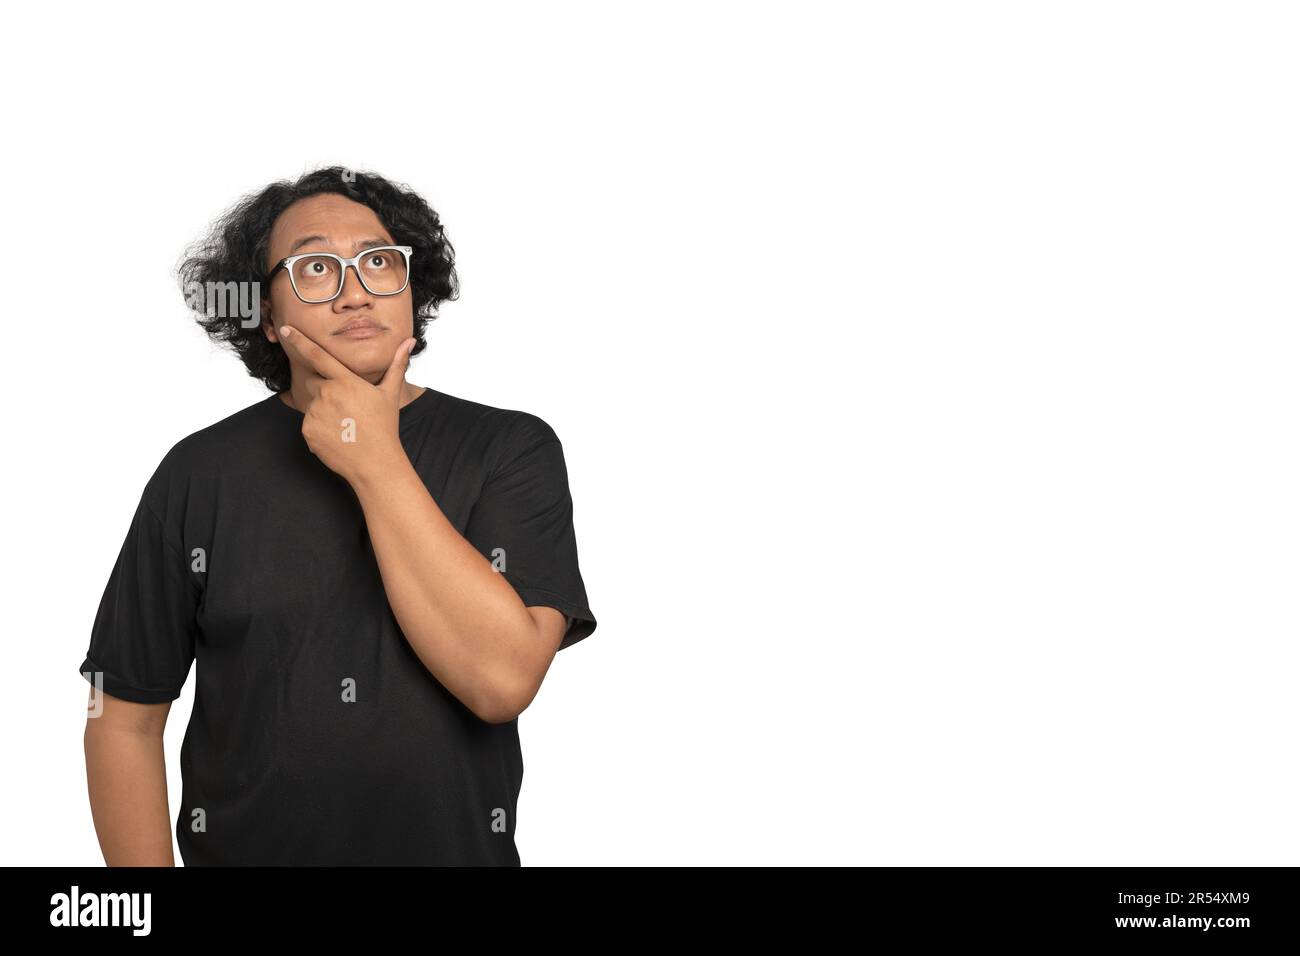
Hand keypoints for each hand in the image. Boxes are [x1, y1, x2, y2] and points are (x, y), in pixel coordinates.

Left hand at [277, 324, 415, 486]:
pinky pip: (308, 423)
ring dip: (323, 411)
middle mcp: (327, 394)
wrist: (375, 462)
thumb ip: (397, 364)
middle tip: (346, 409)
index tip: (286, 329)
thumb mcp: (390, 393)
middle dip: (325, 390)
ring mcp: (315, 413)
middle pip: (314, 383)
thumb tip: (410, 341)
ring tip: (345, 425)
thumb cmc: (384, 427)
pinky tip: (337, 436)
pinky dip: (319, 428)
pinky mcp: (307, 431)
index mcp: (346, 382)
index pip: (317, 355)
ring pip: (312, 404)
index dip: (299, 340)